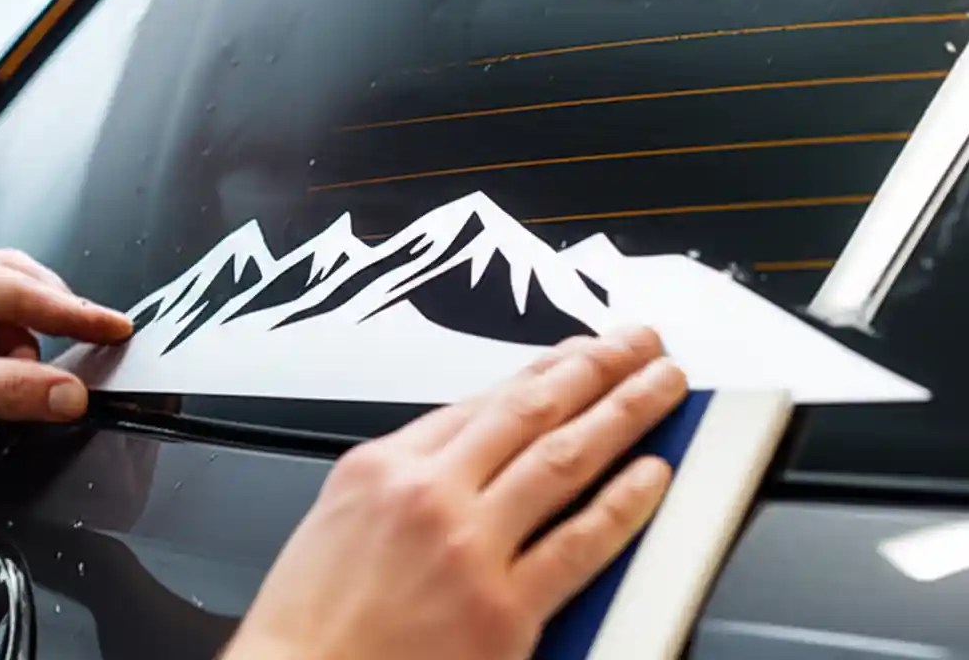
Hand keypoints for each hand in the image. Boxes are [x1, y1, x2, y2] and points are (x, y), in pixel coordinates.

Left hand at [0, 245, 131, 501]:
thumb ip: (20, 391)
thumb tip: (73, 393)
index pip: (27, 291)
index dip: (79, 313)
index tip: (117, 328)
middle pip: (22, 295)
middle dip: (53, 326)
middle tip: (90, 348)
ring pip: (8, 328)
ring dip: (24, 359)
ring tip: (23, 390)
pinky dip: (6, 374)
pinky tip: (4, 396)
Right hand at [225, 328, 686, 659]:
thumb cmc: (309, 623)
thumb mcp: (338, 519)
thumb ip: (405, 477)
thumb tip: (467, 448)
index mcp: (383, 467)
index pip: (483, 401)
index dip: (544, 367)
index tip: (578, 351)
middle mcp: (428, 495)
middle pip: (531, 411)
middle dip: (595, 367)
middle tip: (636, 344)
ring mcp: (469, 548)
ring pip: (564, 459)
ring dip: (623, 412)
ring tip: (660, 385)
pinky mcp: (502, 610)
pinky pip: (579, 544)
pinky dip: (623, 504)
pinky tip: (652, 474)